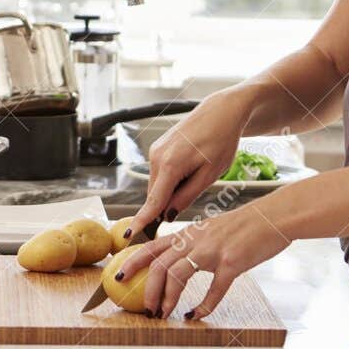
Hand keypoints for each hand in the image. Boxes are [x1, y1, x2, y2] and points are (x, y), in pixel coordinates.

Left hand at [116, 202, 288, 319]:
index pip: (152, 246)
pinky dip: (204, 305)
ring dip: (168, 298)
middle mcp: (196, 240)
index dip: (132, 262)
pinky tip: (197, 315)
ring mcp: (213, 251)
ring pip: (179, 275)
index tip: (119, 277)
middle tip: (146, 309)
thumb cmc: (246, 227)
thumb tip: (180, 259)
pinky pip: (214, 288)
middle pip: (160, 264)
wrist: (273, 217)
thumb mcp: (212, 230)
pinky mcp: (232, 263)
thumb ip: (194, 243)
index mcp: (189, 232)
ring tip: (165, 314)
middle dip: (148, 289)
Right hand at [126, 90, 249, 237]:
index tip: (128, 236)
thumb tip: (168, 214)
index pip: (153, 201)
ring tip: (197, 173)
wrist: (221, 112)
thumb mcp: (210, 174)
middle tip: (192, 196)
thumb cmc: (221, 140)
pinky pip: (160, 173)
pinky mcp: (158, 148)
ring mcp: (155, 151)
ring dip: (171, 190)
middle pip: (155, 195)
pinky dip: (171, 179)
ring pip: (157, 184)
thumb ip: (187, 196)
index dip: (141, 221)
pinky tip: (190, 168)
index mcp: (170, 165)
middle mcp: (157, 157)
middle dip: (166, 205)